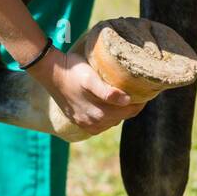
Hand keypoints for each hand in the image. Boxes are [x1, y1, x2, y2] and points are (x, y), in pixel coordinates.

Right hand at [31, 49, 146, 136]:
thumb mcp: (90, 78)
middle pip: (121, 117)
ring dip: (119, 112)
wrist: (50, 72)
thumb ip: (107, 92)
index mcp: (98, 114)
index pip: (129, 112)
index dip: (140, 103)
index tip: (146, 93)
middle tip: (138, 93)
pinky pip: (98, 124)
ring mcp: (84, 123)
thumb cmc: (73, 71)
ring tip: (124, 99)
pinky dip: (106, 117)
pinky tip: (107, 107)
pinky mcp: (77, 120)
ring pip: (110, 121)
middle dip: (131, 107)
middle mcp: (92, 123)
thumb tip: (127, 101)